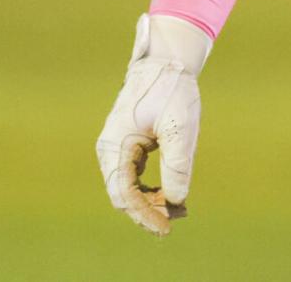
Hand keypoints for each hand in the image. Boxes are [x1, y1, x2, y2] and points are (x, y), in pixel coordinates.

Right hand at [95, 14, 211, 234]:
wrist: (166, 63)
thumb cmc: (171, 90)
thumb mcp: (180, 126)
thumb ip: (177, 163)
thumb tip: (176, 199)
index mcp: (115, 146)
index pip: (124, 194)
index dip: (144, 214)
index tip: (166, 226)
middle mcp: (110, 150)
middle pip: (124, 195)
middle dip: (148, 211)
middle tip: (176, 219)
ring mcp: (117, 149)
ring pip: (129, 188)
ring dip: (150, 202)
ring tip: (177, 209)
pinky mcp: (128, 147)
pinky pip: (134, 177)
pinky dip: (151, 188)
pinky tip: (170, 194)